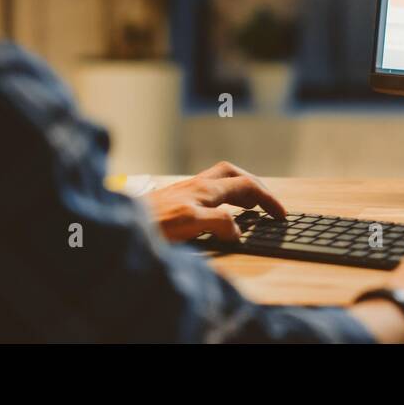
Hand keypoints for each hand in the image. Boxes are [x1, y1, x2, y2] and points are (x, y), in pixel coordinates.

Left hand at [145, 161, 285, 242]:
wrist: (122, 224)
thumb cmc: (152, 224)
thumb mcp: (190, 224)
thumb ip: (219, 223)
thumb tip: (237, 230)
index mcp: (206, 189)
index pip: (247, 186)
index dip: (268, 199)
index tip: (281, 214)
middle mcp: (197, 185)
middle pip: (234, 174)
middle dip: (255, 185)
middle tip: (267, 203)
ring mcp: (185, 191)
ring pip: (220, 180)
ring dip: (238, 189)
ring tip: (248, 206)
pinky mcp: (176, 200)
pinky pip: (208, 191)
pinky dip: (222, 198)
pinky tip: (218, 212)